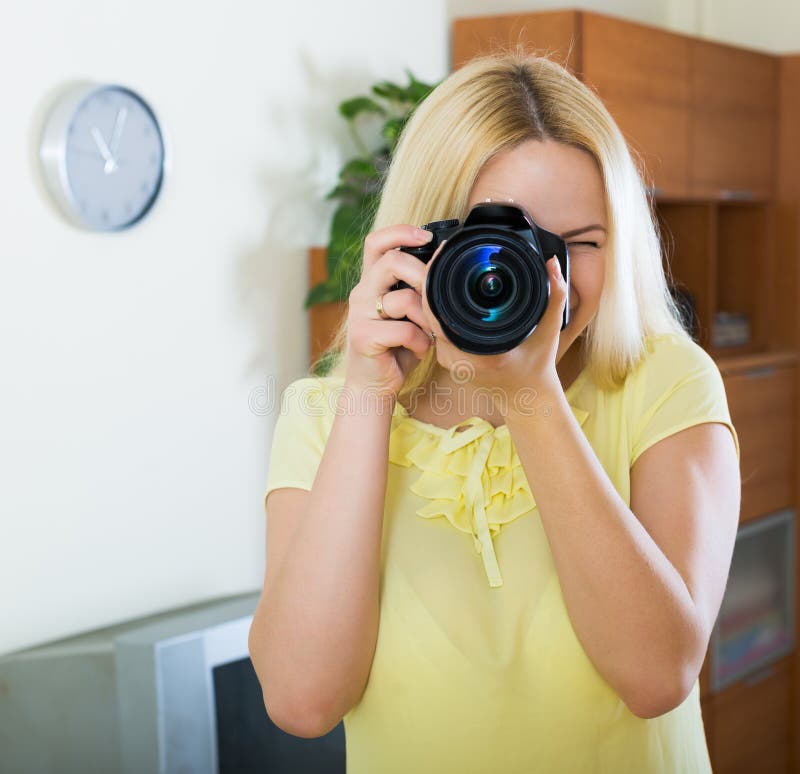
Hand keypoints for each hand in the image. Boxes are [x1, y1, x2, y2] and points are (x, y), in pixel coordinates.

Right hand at [344, 224, 435, 397]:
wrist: (374, 385)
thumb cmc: (396, 347)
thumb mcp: (409, 314)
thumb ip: (417, 291)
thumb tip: (444, 268)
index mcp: (371, 282)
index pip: (376, 242)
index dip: (400, 232)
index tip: (426, 236)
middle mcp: (361, 293)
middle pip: (392, 261)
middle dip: (422, 275)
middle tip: (436, 296)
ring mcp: (359, 314)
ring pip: (404, 299)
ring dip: (427, 318)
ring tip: (429, 332)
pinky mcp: (363, 336)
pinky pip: (405, 331)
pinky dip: (421, 342)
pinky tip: (419, 350)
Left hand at [422, 254, 567, 405]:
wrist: (526, 396)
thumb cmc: (537, 364)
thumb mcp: (551, 329)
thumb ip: (555, 294)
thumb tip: (551, 262)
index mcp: (481, 353)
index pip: (442, 312)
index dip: (436, 282)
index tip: (441, 256)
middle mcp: (459, 360)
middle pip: (430, 312)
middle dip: (433, 281)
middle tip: (440, 255)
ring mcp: (450, 362)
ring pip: (429, 321)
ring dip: (432, 295)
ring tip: (440, 268)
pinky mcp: (447, 361)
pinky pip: (434, 330)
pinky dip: (437, 311)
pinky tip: (443, 293)